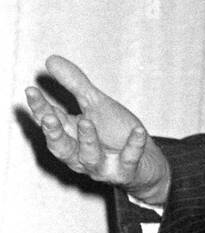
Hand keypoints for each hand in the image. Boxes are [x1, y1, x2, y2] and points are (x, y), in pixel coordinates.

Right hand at [24, 55, 171, 205]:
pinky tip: (139, 131)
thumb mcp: (96, 105)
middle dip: (53, 133)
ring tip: (87, 122)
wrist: (146, 162)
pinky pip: (128, 160)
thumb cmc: (115, 133)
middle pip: (62, 146)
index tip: (31, 91)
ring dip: (87, 141)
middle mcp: (81, 155)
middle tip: (47, 118)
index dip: (39, 108)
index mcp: (71, 135)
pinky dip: (133, 146)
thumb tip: (50, 60)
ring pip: (89, 158)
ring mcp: (103, 166)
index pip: (50, 121)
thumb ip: (75, 85)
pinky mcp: (125, 173)